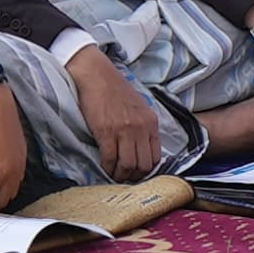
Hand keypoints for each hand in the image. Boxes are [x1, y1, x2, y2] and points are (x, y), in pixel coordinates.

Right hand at [70, 47, 168, 180]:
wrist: (97, 75)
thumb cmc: (115, 90)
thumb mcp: (139, 107)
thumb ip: (144, 127)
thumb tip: (142, 150)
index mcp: (151, 122)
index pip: (156, 157)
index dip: (146, 170)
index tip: (137, 173)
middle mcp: (141, 127)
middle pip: (144, 165)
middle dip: (134, 176)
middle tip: (124, 177)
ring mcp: (124, 130)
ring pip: (129, 166)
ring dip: (120, 175)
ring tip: (114, 174)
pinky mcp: (107, 131)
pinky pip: (110, 159)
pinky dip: (107, 167)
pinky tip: (104, 166)